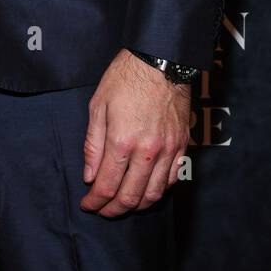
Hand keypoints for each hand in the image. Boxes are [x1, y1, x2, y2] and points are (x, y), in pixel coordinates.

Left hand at [80, 48, 190, 216]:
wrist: (160, 60)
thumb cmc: (125, 78)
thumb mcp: (98, 106)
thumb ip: (93, 145)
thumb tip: (90, 176)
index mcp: (122, 141)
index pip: (107, 186)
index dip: (95, 201)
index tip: (88, 205)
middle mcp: (147, 151)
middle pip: (131, 196)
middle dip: (113, 209)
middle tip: (102, 210)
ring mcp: (168, 150)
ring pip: (154, 194)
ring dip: (136, 205)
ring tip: (123, 204)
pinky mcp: (182, 145)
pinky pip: (172, 180)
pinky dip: (158, 191)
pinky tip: (147, 189)